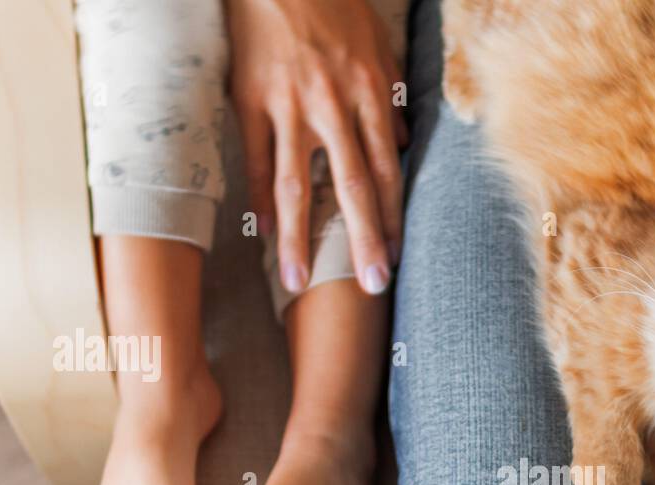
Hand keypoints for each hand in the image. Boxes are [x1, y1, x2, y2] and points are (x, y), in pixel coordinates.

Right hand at [227, 0, 407, 295]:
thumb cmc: (330, 2)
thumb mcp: (376, 43)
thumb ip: (392, 93)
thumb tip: (403, 139)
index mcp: (370, 93)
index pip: (387, 170)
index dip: (393, 218)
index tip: (397, 257)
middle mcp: (333, 105)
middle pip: (352, 187)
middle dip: (363, 241)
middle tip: (371, 287)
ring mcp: (289, 105)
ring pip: (297, 184)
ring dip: (298, 238)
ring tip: (296, 281)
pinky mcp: (250, 99)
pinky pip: (257, 159)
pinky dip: (260, 199)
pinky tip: (264, 233)